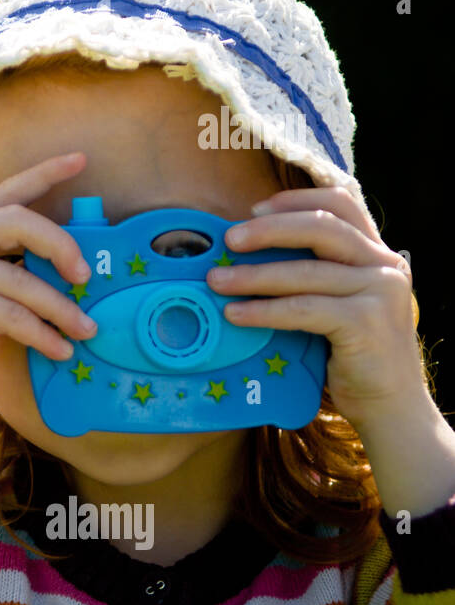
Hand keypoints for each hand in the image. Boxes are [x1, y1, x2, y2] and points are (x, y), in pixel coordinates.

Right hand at [0, 151, 97, 409]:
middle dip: (61, 246)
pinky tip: (60, 349)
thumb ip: (6, 267)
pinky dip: (42, 335)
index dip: (45, 173)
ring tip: (85, 329)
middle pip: (18, 222)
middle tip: (85, 276)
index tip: (80, 160)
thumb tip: (68, 268)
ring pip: (22, 282)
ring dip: (61, 309)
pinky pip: (13, 316)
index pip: (5, 191)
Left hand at [205, 186, 422, 431]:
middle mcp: (385, 264)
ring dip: (253, 275)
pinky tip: (234, 314)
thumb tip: (244, 253)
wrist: (389, 403)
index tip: (253, 209)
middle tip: (228, 240)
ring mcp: (381, 291)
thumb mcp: (336, 302)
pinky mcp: (367, 322)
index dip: (295, 201)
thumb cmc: (350, 351)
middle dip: (268, 230)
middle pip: (321, 227)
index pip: (341, 203)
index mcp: (377, 252)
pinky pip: (303, 309)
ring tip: (216, 282)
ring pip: (306, 272)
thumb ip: (312, 273)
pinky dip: (264, 310)